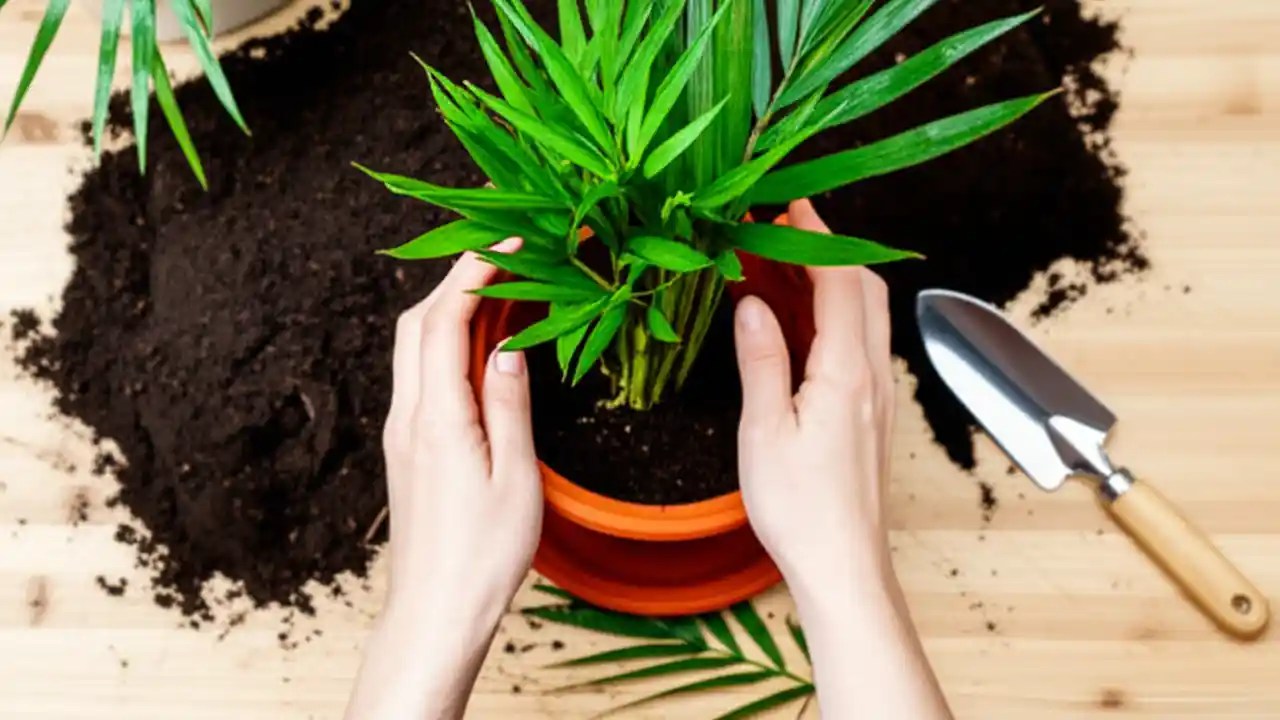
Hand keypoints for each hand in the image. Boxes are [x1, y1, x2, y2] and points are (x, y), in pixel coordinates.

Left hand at [347, 238, 541, 719]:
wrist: (435, 612)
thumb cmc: (481, 557)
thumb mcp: (515, 478)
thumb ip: (510, 405)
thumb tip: (510, 347)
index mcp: (437, 417)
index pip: (446, 319)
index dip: (475, 270)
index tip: (509, 240)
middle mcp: (408, 416)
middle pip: (418, 322)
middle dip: (456, 277)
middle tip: (504, 255)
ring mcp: (403, 432)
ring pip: (415, 347)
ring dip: (451, 309)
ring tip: (500, 291)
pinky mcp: (409, 448)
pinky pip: (422, 376)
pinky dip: (448, 344)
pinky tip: (482, 348)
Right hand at [734, 200, 950, 718]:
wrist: (844, 566)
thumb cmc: (802, 511)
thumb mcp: (765, 432)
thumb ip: (762, 362)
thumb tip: (752, 305)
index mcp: (846, 373)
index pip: (840, 281)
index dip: (817, 236)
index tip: (790, 205)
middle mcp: (873, 377)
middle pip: (864, 288)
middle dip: (827, 249)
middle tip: (782, 230)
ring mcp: (878, 396)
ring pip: (866, 315)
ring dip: (832, 281)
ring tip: (784, 267)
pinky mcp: (872, 414)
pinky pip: (861, 344)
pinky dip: (834, 315)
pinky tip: (798, 323)